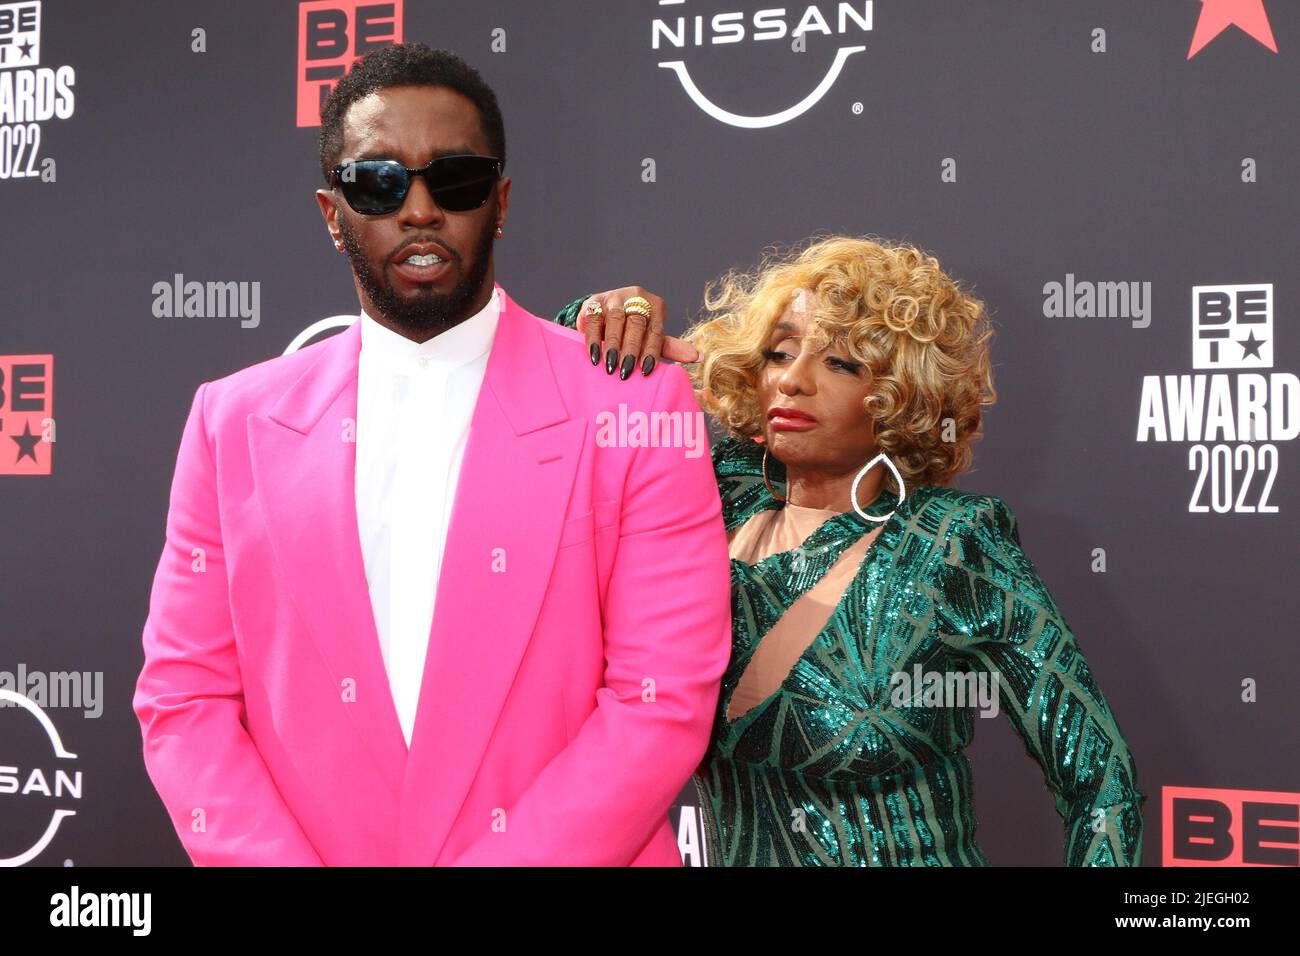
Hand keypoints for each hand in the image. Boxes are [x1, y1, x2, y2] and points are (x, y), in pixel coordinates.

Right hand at [576, 287, 700, 378]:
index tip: (646, 370)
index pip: (655, 330)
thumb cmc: (631, 330)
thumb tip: (698, 358)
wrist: (602, 316)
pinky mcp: (594, 302)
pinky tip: (595, 356)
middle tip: (626, 371)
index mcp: (655, 306)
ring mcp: (614, 298)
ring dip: (613, 345)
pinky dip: (594, 339)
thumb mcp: (650, 338)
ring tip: (610, 366)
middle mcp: (636, 297)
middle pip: (637, 323)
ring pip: (616, 320)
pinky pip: (594, 320)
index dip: (651, 350)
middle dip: (631, 349)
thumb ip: (669, 347)